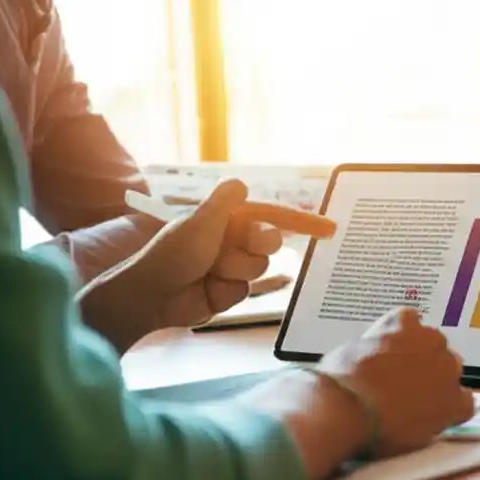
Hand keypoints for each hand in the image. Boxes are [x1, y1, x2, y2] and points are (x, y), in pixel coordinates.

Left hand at [78, 179, 285, 351]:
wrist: (151, 296)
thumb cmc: (173, 254)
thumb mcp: (199, 223)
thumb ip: (222, 204)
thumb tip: (241, 183)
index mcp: (226, 219)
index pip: (269, 215)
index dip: (299, 220)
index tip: (328, 228)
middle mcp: (232, 240)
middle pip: (269, 243)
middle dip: (256, 245)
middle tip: (236, 247)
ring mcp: (231, 267)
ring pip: (258, 269)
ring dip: (236, 271)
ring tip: (209, 272)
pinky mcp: (228, 292)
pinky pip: (245, 292)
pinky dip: (227, 291)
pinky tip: (207, 291)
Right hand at [241, 307, 473, 479]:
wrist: (345, 407)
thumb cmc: (337, 380)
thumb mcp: (351, 352)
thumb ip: (372, 352)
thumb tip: (370, 366)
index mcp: (403, 321)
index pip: (412, 323)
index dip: (403, 346)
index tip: (392, 361)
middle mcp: (431, 338)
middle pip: (436, 349)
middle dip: (423, 365)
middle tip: (402, 388)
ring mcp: (446, 369)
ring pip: (451, 374)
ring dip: (438, 386)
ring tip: (415, 407)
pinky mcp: (454, 400)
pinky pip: (465, 403)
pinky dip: (451, 413)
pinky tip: (432, 422)